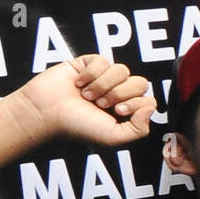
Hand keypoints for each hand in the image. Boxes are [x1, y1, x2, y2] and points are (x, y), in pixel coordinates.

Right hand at [15, 55, 156, 146]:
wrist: (48, 111)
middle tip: (101, 104)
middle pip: (140, 82)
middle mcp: (117, 95)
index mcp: (125, 113)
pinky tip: (78, 83)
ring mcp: (104, 78)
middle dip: (120, 93)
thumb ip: (138, 130)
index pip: (148, 100)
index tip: (117, 111)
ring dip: (103, 85)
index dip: (136, 103)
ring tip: (87, 96)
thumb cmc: (78, 127)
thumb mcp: (113, 138)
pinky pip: (104, 60)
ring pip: (122, 70)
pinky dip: (91, 73)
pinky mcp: (90, 64)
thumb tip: (151, 108)